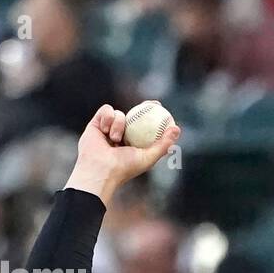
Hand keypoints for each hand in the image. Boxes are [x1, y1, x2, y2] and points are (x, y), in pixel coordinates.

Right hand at [64, 103, 180, 205]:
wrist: (99, 168)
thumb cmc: (124, 167)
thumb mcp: (149, 157)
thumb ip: (163, 144)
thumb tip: (177, 128)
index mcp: (135, 144)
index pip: (146, 127)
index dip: (154, 116)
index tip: (162, 109)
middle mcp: (123, 136)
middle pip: (134, 116)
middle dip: (143, 108)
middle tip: (152, 103)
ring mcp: (109, 129)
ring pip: (120, 113)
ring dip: (119, 124)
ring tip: (115, 139)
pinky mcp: (96, 123)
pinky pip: (106, 110)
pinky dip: (107, 118)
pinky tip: (105, 131)